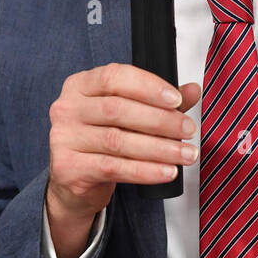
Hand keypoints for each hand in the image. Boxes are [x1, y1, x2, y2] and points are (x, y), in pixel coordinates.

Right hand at [47, 63, 201, 221]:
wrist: (74, 181)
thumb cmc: (102, 140)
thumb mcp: (129, 115)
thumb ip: (159, 101)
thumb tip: (193, 90)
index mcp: (80, 85)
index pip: (114, 76)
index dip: (147, 86)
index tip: (177, 99)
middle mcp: (67, 108)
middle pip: (118, 109)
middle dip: (160, 120)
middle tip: (188, 130)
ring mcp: (63, 138)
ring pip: (117, 141)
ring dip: (159, 148)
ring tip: (185, 154)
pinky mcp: (68, 167)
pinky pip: (113, 167)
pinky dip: (145, 171)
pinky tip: (167, 172)